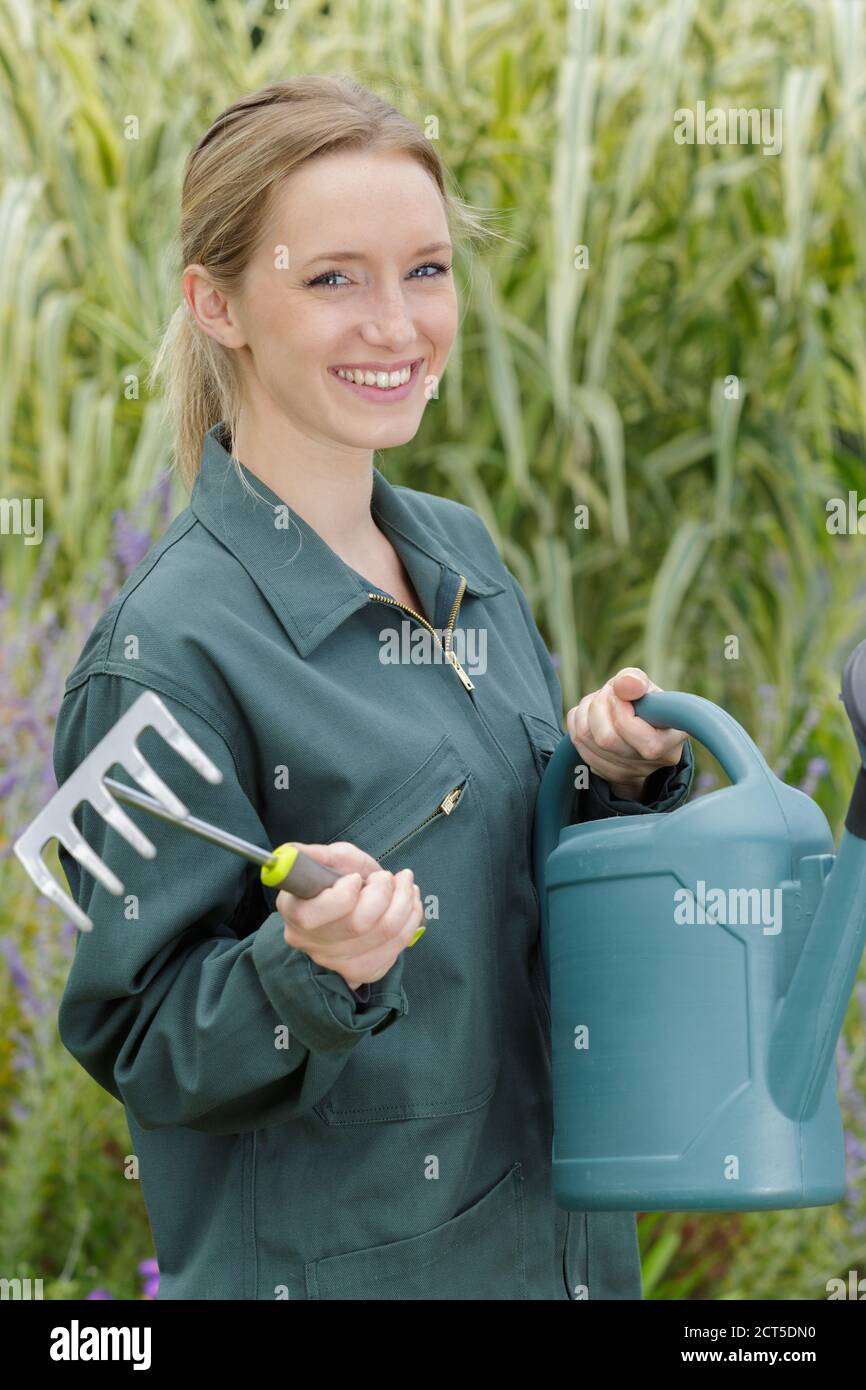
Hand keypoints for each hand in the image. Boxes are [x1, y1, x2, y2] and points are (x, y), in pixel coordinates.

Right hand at [276, 840, 424, 990]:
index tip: (356, 878)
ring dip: (405, 902)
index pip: (312, 916)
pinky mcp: (364, 971)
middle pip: (357, 924)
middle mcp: (311, 943)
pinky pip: (397, 947)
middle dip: (383, 892)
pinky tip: (409, 904)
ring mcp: (337, 962)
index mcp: (294, 912)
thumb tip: (290, 851)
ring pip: (385, 934)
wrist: (354, 906)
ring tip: (406, 884)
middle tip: (387, 877)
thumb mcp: (330, 859)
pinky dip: (411, 920)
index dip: (342, 895)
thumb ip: (316, 855)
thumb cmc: (338, 879)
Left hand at [566, 667, 686, 799]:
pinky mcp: (604, 772)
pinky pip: (577, 741)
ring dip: (586, 710)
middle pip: (607, 739)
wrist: (635, 726)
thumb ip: (635, 680)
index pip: (646, 743)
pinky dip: (578, 721)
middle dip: (600, 706)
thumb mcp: (645, 687)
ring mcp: (626, 772)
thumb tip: (625, 683)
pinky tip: (591, 715)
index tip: (621, 694)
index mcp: (671, 743)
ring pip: (586, 738)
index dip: (623, 712)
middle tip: (607, 692)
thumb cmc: (644, 703)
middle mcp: (652, 764)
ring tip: (599, 700)